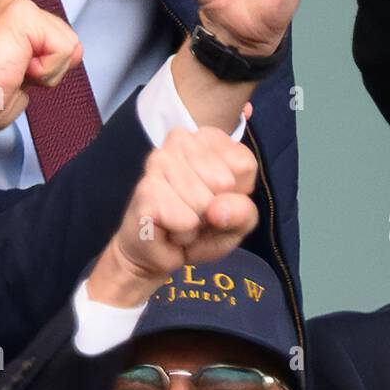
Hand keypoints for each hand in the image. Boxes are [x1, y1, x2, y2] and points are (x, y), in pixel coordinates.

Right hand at [0, 0, 81, 178]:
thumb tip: (76, 50)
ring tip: (13, 70)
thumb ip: (52, 55)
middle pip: (69, 39)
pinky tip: (16, 69)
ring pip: (69, 44)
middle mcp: (14, 4)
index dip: (46, 65)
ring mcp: (17, 5)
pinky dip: (45, 70)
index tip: (14, 70)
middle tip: (12, 72)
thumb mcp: (27, 71)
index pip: (60, 37)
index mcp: (12, 15)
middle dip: (48, 67)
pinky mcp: (24, 14)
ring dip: (46, 71)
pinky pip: (63, 49)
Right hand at [88, 128, 258, 306]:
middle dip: (215, 209)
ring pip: (202, 203)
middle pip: (223, 183)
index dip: (240, 192)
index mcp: (208, 138)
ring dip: (197, 224)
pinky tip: (169, 228)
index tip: (221, 196)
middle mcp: (180, 140)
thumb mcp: (239, 220)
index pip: (244, 164)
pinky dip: (182, 235)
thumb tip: (217, 209)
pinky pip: (183, 221)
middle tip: (198, 212)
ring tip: (182, 220)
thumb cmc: (202, 227)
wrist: (158, 251)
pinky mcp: (145, 191)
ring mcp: (158, 161)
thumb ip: (243, 212)